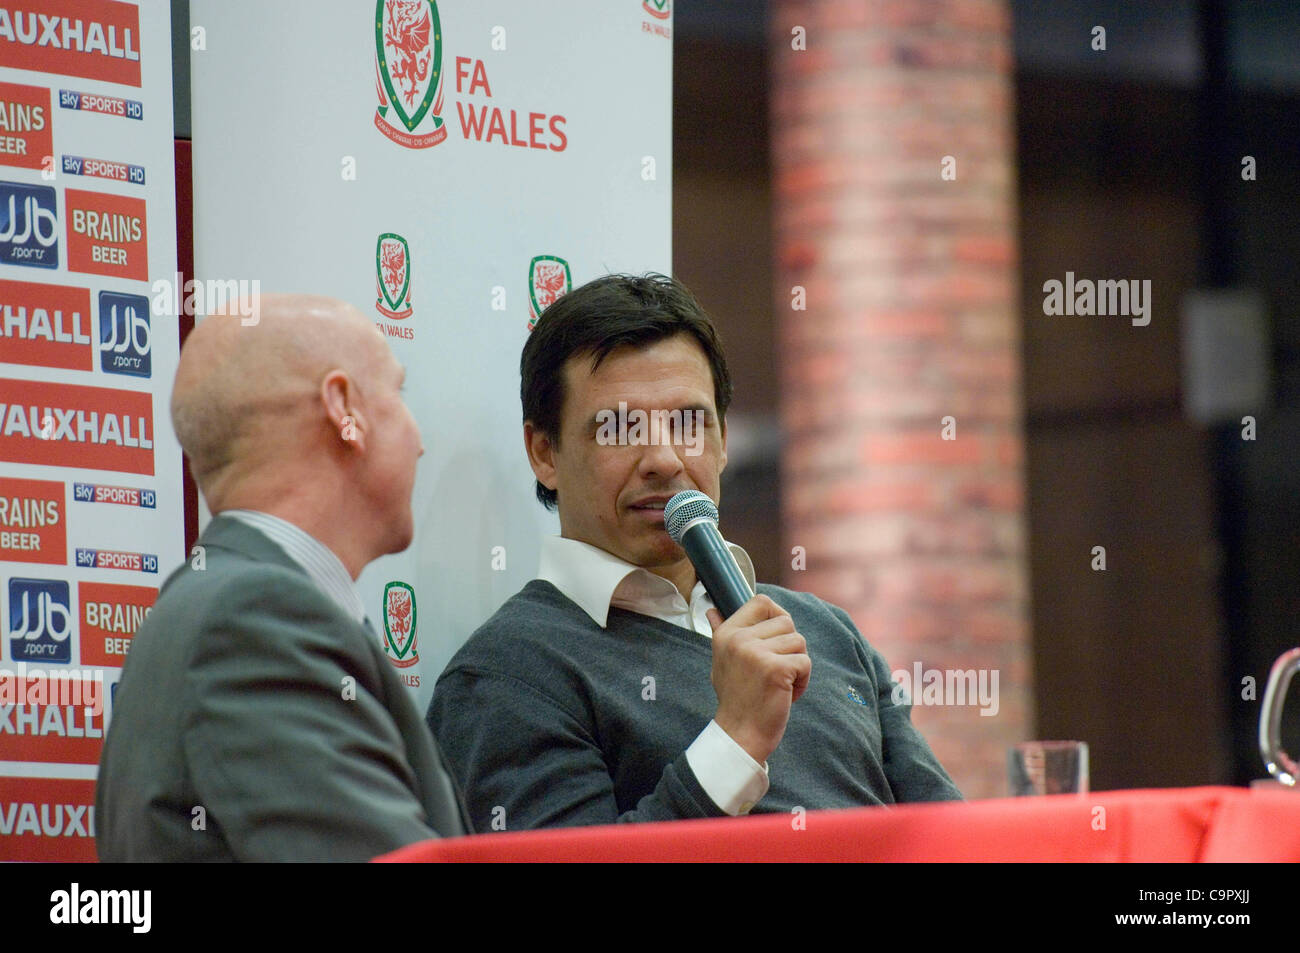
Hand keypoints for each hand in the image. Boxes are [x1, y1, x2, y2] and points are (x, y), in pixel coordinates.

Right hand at [707, 594, 810, 765]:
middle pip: (786, 622)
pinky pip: (805, 662)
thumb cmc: (735, 698)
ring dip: (797, 664)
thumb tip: (713, 610)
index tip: (776, 638)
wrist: (740, 734)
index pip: (761, 602)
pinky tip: (787, 694)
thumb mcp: (722, 661)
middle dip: (790, 646)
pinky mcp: (776, 669)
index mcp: (727, 633)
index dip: (776, 615)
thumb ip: (722, 632)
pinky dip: (802, 681)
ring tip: (781, 683)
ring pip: (799, 641)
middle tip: (776, 670)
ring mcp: (757, 653)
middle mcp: (739, 639)